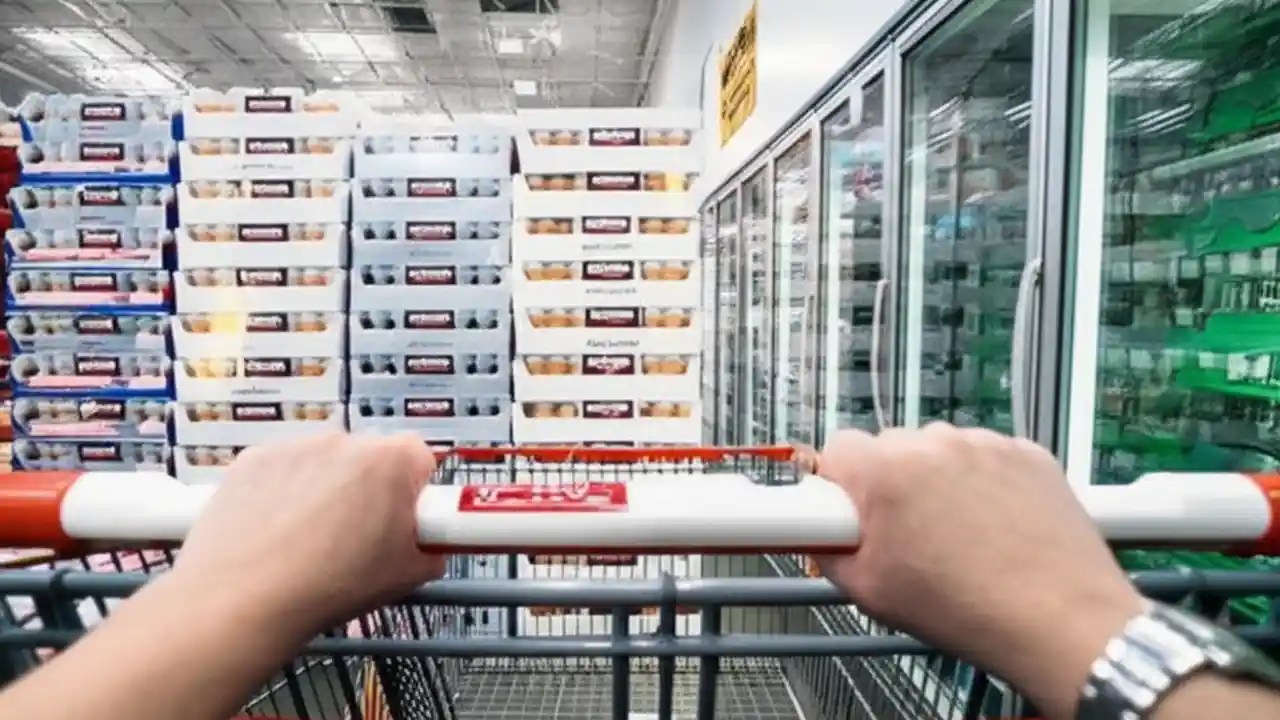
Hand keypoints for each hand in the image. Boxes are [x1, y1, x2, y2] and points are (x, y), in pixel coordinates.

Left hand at [175, 432, 444, 637]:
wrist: (242, 600)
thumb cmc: (327, 586)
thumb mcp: (405, 577)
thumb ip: (430, 551)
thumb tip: (428, 547)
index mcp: (391, 461)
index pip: (421, 458)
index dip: (415, 491)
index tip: (403, 520)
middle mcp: (344, 440)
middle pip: (370, 457)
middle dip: (369, 489)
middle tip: (357, 537)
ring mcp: (295, 446)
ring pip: (324, 463)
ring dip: (325, 489)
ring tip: (310, 541)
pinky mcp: (254, 458)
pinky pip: (282, 470)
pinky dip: (283, 493)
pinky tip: (276, 533)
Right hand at [816, 424, 1143, 718]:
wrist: (1062, 621)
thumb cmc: (972, 610)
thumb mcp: (871, 592)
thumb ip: (830, 552)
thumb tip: (821, 535)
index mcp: (887, 471)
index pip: (837, 449)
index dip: (838, 486)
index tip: (849, 513)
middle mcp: (935, 444)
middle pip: (890, 448)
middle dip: (890, 486)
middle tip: (906, 537)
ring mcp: (986, 445)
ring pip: (939, 452)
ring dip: (937, 483)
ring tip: (957, 539)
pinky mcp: (1027, 453)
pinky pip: (986, 458)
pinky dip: (983, 484)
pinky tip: (993, 528)